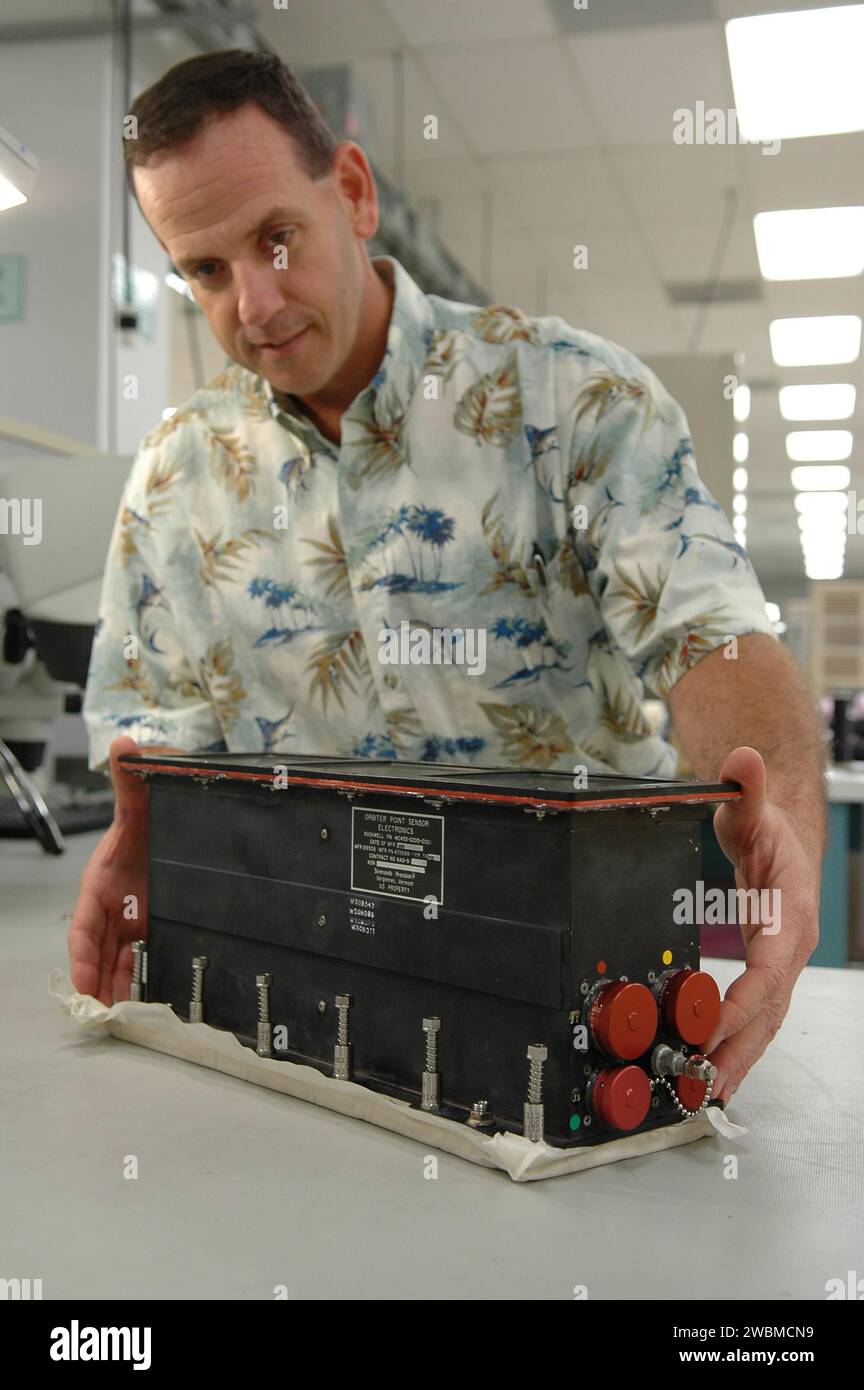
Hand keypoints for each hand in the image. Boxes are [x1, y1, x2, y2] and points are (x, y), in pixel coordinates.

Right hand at [68, 735, 150, 1004]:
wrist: (175, 817)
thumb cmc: (149, 811)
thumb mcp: (141, 799)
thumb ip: (130, 778)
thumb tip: (124, 746)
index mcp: (102, 878)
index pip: (85, 921)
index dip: (82, 952)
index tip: (82, 979)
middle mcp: (115, 902)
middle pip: (99, 949)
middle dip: (97, 980)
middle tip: (99, 1011)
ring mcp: (134, 914)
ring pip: (119, 956)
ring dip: (117, 983)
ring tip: (120, 1014)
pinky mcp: (155, 920)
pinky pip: (143, 953)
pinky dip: (141, 974)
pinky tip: (147, 996)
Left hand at [704, 746, 819, 1103]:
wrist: (784, 837)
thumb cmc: (769, 828)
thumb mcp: (752, 806)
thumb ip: (747, 789)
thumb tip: (745, 759)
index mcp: (790, 916)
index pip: (769, 970)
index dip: (742, 1002)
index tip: (711, 1028)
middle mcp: (790, 949)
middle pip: (768, 1011)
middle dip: (738, 1050)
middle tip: (704, 1084)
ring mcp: (779, 966)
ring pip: (762, 1024)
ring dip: (735, 1058)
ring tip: (702, 1093)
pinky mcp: (764, 975)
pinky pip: (752, 1018)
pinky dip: (733, 1045)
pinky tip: (710, 1070)